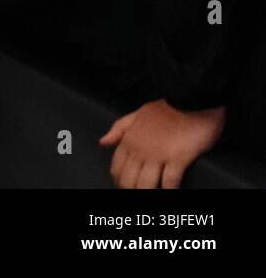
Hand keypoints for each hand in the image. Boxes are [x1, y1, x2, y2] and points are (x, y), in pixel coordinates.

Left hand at [100, 99, 225, 188]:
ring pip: (146, 185)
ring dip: (149, 193)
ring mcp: (158, 154)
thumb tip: (104, 142)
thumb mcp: (138, 114)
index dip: (120, 181)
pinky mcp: (178, 158)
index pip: (117, 167)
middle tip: (139, 194)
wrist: (190, 98)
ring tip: (155, 195)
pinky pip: (170, 182)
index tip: (126, 187)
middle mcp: (140, 148)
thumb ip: (119, 129)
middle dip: (132, 191)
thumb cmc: (167, 107)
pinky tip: (172, 192)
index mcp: (129, 139)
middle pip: (129, 180)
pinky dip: (170, 190)